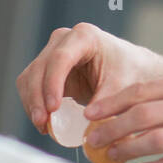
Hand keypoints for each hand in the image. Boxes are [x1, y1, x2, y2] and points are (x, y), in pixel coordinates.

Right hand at [15, 22, 162, 133]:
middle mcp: (64, 40)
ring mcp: (53, 53)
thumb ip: (105, 104)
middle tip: (42, 122)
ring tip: (42, 126)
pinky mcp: (48, 69)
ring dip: (32, 102)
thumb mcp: (122, 88)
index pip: (60, 58)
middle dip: (38, 97)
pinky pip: (31, 86)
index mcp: (84, 36)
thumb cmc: (130, 72)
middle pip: (40, 68)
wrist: (133, 70)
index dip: (52, 83)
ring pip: (30, 77)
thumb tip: (87, 126)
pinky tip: (43, 122)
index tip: (53, 107)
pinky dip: (34, 104)